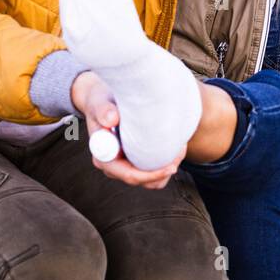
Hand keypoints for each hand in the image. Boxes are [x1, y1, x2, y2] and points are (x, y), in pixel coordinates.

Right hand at [70, 70, 185, 188]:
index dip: (152, 174)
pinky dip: (167, 161)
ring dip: (168, 166)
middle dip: (165, 170)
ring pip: (152, 180)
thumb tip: (112, 119)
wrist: (103, 99)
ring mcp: (126, 165)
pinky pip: (154, 170)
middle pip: (144, 181)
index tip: (171, 165)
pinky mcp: (136, 160)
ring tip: (180, 147)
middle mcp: (115, 166)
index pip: (130, 175)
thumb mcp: (99, 103)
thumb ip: (103, 111)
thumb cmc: (101, 102)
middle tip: (180, 150)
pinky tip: (175, 146)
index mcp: (104, 158)